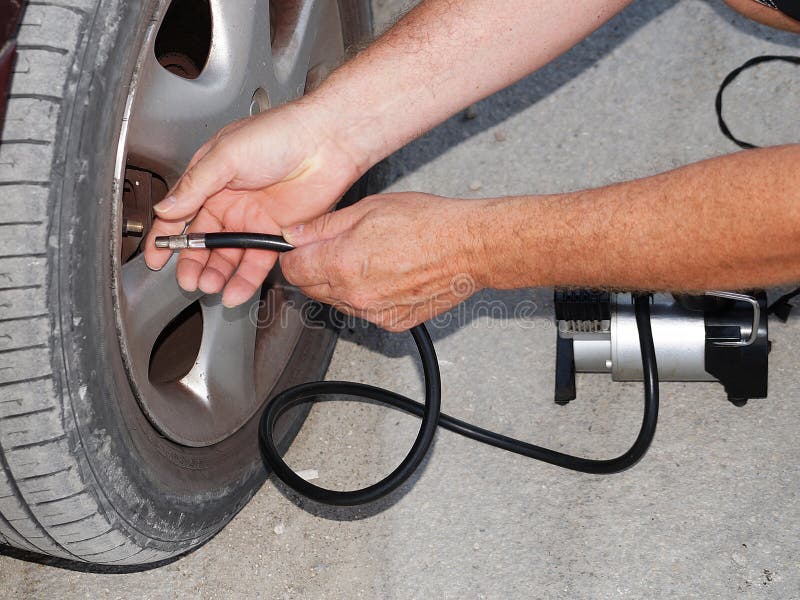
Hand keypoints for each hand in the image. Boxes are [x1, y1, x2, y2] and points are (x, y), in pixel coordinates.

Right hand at [143, 99, 365, 306]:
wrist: (325, 143)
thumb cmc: (279, 133)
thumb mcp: (225, 154)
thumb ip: (194, 186)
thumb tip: (165, 209)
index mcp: (211, 179)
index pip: (180, 213)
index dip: (165, 237)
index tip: (155, 258)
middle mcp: (230, 202)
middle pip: (204, 241)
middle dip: (192, 263)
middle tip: (187, 280)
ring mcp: (253, 219)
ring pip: (229, 255)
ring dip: (217, 273)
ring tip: (209, 286)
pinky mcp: (278, 233)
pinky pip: (258, 262)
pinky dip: (245, 279)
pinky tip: (235, 291)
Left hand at [280, 192, 485, 330]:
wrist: (468, 248)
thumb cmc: (427, 224)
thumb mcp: (368, 209)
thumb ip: (325, 226)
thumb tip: (295, 233)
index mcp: (341, 262)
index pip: (293, 270)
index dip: (292, 256)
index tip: (299, 248)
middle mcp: (354, 294)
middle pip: (311, 289)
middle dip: (314, 270)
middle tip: (334, 250)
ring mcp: (374, 313)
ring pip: (337, 302)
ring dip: (340, 285)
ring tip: (368, 259)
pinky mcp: (392, 322)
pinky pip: (365, 313)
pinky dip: (366, 297)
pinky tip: (385, 275)